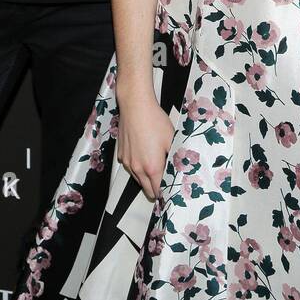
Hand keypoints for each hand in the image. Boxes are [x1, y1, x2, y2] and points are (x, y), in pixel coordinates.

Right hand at [116, 83, 174, 202]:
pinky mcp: (121, 155)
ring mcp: (127, 162)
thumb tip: (178, 170)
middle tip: (164, 184)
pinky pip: (130, 168)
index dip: (165, 193)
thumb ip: (174, 159)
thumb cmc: (155, 122)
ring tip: (155, 168)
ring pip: (137, 179)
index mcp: (152, 168)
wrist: (136, 107)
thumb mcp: (172, 140)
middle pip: (146, 189)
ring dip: (145, 179)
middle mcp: (137, 168)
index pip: (158, 191)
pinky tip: (144, 156)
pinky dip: (137, 168)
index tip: (170, 191)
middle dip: (155, 190)